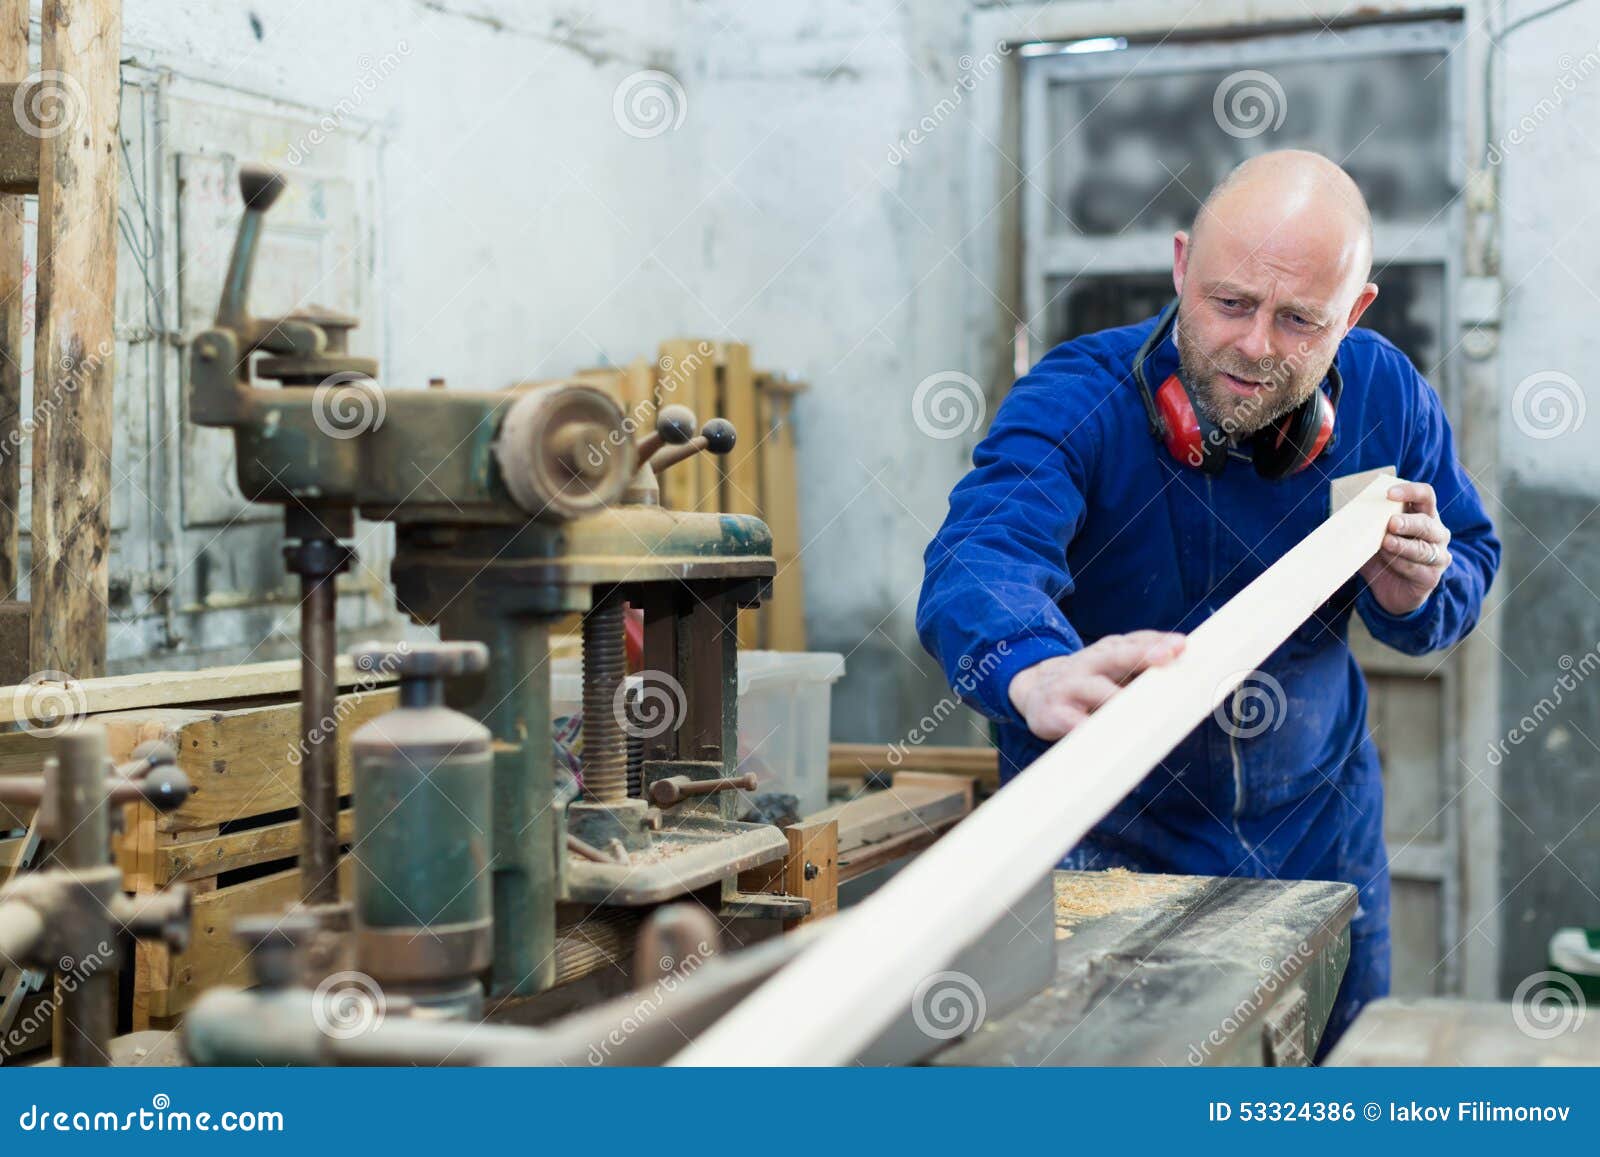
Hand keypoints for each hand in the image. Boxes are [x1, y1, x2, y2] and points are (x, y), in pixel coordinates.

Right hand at [1007, 631, 1185, 740]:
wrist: (1033, 690)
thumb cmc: (1086, 681)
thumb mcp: (1110, 668)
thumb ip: (1143, 670)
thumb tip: (1191, 684)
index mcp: (1106, 651)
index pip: (1134, 641)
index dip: (1157, 642)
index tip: (1181, 645)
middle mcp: (1088, 663)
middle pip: (1116, 655)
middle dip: (1142, 654)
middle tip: (1166, 658)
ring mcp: (1068, 685)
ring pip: (1095, 688)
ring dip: (1117, 696)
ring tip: (1141, 707)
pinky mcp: (1052, 712)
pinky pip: (1071, 721)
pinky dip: (1086, 728)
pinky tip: (1101, 735)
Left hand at [1359, 481, 1451, 615]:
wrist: (1390, 592)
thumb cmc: (1383, 557)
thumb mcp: (1372, 538)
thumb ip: (1365, 525)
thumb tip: (1340, 515)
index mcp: (1424, 515)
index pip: (1426, 496)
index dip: (1411, 491)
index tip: (1389, 493)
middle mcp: (1436, 533)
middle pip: (1427, 522)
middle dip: (1409, 522)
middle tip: (1391, 523)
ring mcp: (1438, 555)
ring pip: (1423, 548)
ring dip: (1402, 545)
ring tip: (1385, 542)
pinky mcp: (1432, 576)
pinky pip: (1417, 568)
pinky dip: (1401, 564)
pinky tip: (1390, 562)